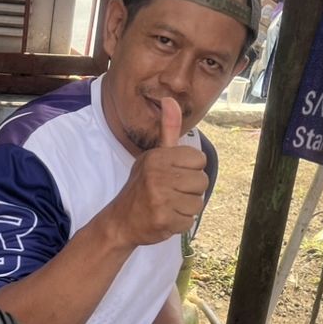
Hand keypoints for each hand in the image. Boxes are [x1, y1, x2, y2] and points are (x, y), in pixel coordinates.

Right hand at [105, 97, 208, 247]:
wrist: (120, 221)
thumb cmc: (141, 186)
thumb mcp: (152, 155)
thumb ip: (167, 129)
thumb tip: (171, 99)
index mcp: (158, 157)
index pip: (199, 159)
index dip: (190, 170)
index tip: (173, 176)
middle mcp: (158, 175)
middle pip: (202, 181)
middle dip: (190, 191)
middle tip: (171, 193)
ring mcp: (160, 198)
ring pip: (198, 203)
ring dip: (186, 208)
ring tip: (168, 206)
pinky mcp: (163, 219)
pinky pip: (189, 221)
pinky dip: (180, 223)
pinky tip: (165, 218)